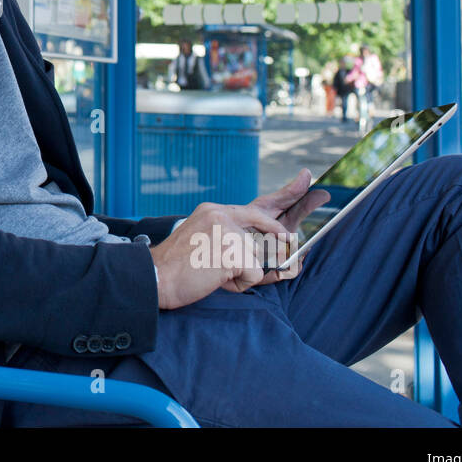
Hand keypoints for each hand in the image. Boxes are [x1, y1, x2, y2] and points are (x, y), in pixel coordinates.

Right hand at [149, 170, 329, 308]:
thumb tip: (280, 260)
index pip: (258, 206)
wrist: (154, 278)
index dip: (287, 194)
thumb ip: (238, 247)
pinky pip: (254, 274)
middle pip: (270, 230)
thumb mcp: (209, 249)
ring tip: (212, 273)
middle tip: (261, 251)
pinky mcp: (232, 250)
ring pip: (260, 259)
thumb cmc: (179, 270)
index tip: (307, 178)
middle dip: (280, 243)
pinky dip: (239, 284)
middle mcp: (222, 215)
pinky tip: (214, 279)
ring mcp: (227, 230)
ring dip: (243, 274)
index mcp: (215, 212)